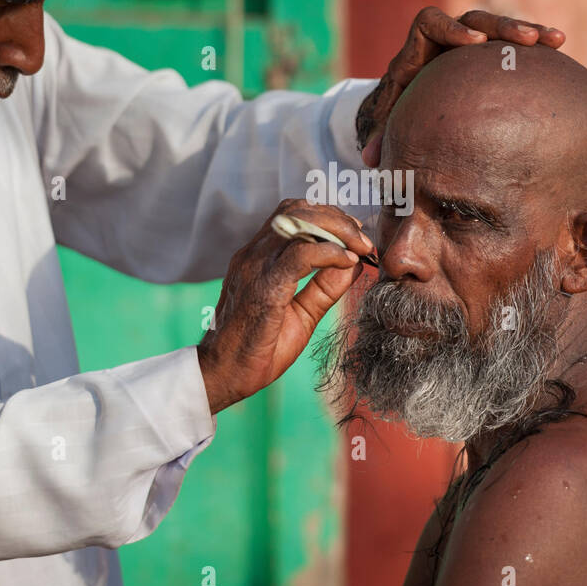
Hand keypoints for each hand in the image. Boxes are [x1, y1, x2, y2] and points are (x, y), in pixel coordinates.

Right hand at [196, 200, 372, 412]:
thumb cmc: (257, 349)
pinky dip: (328, 253)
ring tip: (359, 247)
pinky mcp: (263, 288)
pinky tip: (345, 262)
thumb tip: (354, 264)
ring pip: (298, 223)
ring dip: (336, 230)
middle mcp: (253, 255)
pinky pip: (299, 255)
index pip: (292, 213)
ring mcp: (255, 268)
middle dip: (337, 218)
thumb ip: (325, 288)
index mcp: (258, 257)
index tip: (355, 235)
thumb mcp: (301, 314)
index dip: (328, 216)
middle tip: (363, 238)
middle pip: (297, 210)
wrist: (223, 376)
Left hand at [356, 7, 565, 165]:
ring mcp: (470, 44)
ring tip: (554, 39)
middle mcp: (446, 40)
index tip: (472, 42)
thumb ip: (380, 136)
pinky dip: (533, 44)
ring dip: (525, 30)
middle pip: (473, 18)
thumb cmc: (398, 111)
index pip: (429, 23)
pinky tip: (559, 45)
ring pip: (498, 28)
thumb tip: (371, 161)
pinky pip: (511, 43)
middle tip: (526, 39)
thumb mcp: (389, 122)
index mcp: (417, 51)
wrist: (411, 100)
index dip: (450, 27)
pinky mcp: (489, 54)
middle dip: (501, 27)